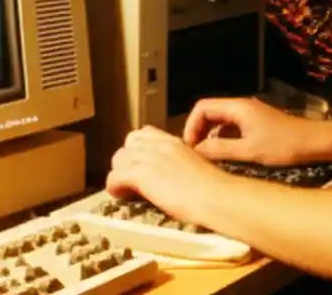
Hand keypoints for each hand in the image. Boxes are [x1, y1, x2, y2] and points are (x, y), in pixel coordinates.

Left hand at [105, 126, 229, 224]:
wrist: (217, 197)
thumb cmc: (215, 188)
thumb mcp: (196, 165)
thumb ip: (179, 162)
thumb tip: (169, 175)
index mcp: (174, 142)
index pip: (145, 133)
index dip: (139, 149)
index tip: (142, 164)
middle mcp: (159, 145)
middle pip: (128, 143)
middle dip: (127, 159)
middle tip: (132, 177)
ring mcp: (149, 158)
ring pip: (118, 158)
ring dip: (120, 173)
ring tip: (128, 189)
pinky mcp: (141, 175)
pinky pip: (115, 177)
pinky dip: (114, 187)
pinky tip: (121, 195)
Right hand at [184, 97, 329, 166]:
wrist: (315, 143)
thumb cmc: (284, 145)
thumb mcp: (249, 151)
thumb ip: (220, 149)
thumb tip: (196, 152)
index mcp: (238, 107)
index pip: (202, 107)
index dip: (191, 125)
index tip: (190, 146)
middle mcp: (241, 107)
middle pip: (209, 112)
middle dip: (198, 131)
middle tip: (195, 152)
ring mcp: (249, 115)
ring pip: (220, 121)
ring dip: (210, 136)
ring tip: (206, 156)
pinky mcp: (256, 124)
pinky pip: (231, 127)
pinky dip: (223, 138)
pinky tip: (223, 154)